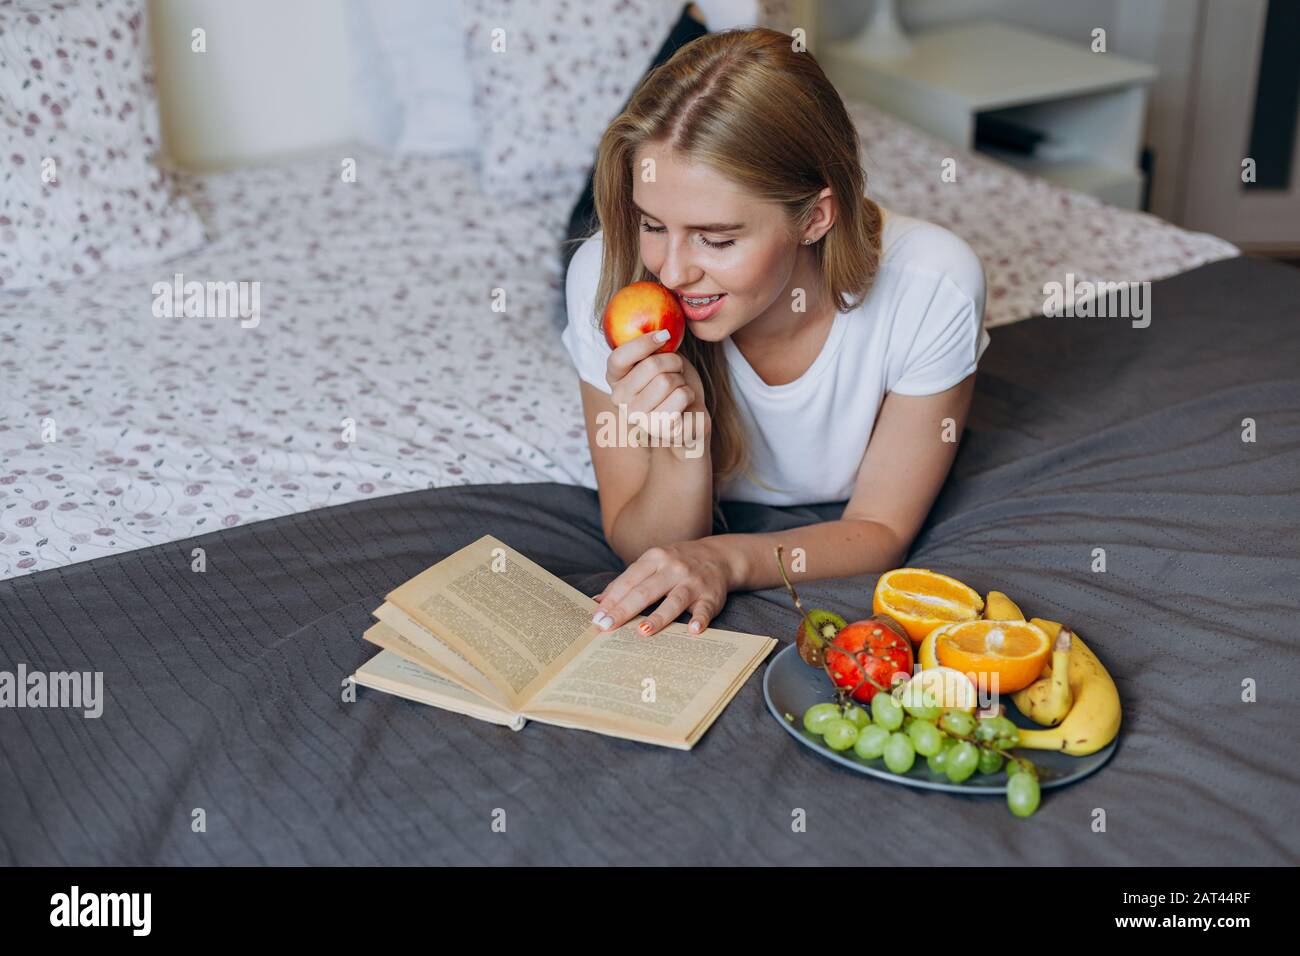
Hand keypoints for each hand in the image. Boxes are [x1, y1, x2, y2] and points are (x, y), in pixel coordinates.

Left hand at [590, 538, 733, 635]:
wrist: (719, 557)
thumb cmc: (677, 564)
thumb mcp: (651, 563)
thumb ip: (627, 581)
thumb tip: (598, 602)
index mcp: (654, 558)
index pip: (628, 581)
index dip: (611, 600)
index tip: (597, 618)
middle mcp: (673, 568)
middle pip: (645, 591)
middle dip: (624, 610)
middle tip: (606, 627)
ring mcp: (693, 582)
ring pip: (674, 600)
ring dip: (658, 617)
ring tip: (642, 631)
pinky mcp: (711, 596)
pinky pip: (705, 609)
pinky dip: (700, 619)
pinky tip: (693, 630)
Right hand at [606, 330, 709, 446]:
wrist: (689, 416)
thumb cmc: (673, 382)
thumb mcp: (660, 357)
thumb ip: (653, 345)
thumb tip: (660, 326)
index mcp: (614, 378)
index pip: (619, 357)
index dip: (643, 343)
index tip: (664, 334)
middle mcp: (619, 400)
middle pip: (651, 366)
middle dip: (673, 362)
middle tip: (677, 369)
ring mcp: (637, 417)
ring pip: (667, 381)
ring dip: (682, 379)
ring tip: (679, 388)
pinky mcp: (658, 428)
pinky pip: (681, 396)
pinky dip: (690, 394)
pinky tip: (684, 404)